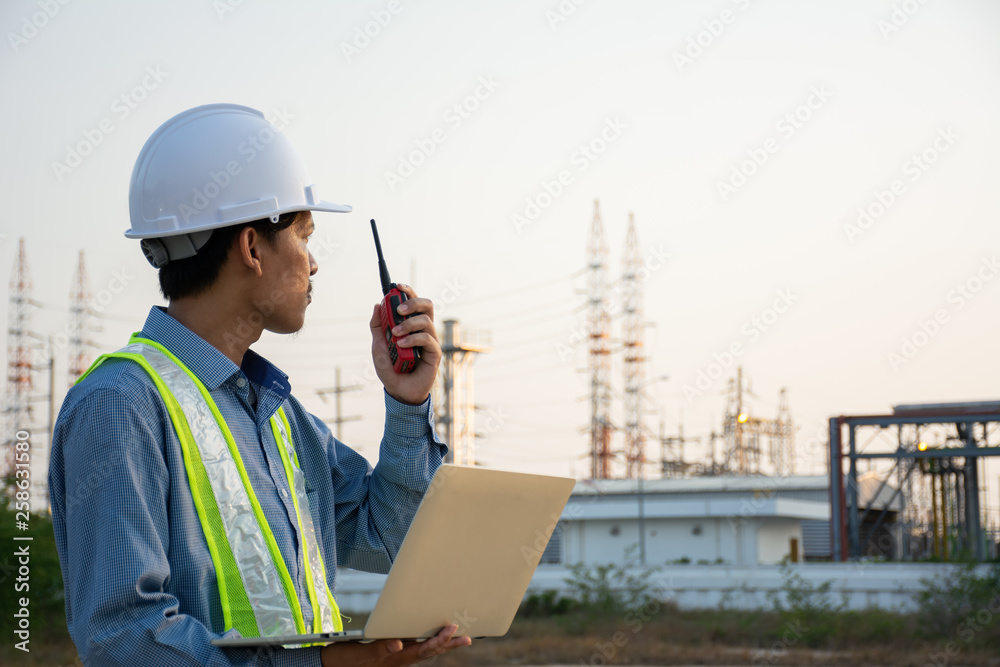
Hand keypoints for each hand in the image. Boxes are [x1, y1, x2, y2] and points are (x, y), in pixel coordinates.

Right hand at [319, 624, 470, 666]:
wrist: (331, 665)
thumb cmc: (345, 660)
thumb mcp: (361, 654)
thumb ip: (379, 649)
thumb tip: (398, 644)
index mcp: (395, 658)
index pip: (423, 650)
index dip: (440, 641)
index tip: (453, 630)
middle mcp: (399, 657)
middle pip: (429, 651)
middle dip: (448, 644)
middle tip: (467, 637)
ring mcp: (396, 656)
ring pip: (423, 650)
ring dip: (441, 643)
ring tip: (457, 637)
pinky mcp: (390, 653)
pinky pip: (414, 647)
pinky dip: (426, 641)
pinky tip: (431, 637)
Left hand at [369, 284, 441, 404]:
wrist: (398, 390)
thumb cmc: (390, 368)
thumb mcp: (378, 345)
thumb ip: (377, 326)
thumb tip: (377, 305)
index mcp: (411, 324)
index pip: (414, 302)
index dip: (408, 291)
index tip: (397, 287)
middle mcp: (423, 330)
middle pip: (427, 305)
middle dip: (413, 302)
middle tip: (399, 310)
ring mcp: (430, 341)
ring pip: (426, 321)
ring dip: (408, 324)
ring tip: (395, 334)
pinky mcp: (434, 353)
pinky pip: (427, 339)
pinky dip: (412, 339)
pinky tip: (401, 345)